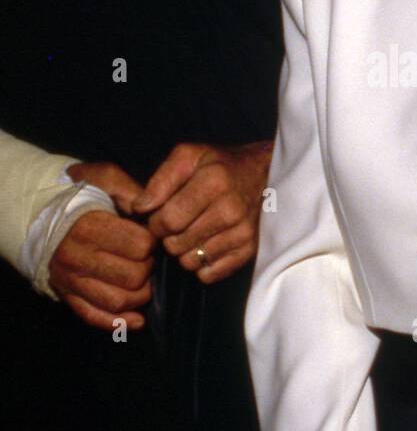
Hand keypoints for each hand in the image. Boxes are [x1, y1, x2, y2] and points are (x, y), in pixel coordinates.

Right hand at [50, 162, 156, 330]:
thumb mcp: (105, 178)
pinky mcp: (67, 295)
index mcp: (88, 226)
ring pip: (117, 300)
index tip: (148, 237)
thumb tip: (155, 210)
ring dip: (140, 296)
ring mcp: (70, 279)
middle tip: (145, 258)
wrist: (41, 212)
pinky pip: (94, 316)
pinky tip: (138, 320)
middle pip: (133, 276)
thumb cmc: (80, 194)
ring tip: (143, 282)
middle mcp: (77, 256)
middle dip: (148, 268)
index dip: (152, 242)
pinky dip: (118, 322)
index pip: (139, 246)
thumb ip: (132, 190)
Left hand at [132, 141, 271, 282]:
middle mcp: (231, 211)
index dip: (155, 222)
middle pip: (176, 244)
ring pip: (190, 262)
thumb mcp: (189, 156)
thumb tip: (140, 208)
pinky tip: (206, 244)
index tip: (160, 215)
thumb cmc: (220, 165)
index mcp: (214, 182)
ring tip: (192, 233)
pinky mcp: (248, 252)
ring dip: (184, 251)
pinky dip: (202, 264)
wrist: (264, 176)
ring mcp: (242, 234)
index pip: (168, 220)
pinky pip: (209, 274)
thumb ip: (161, 180)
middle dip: (168, 237)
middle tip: (177, 224)